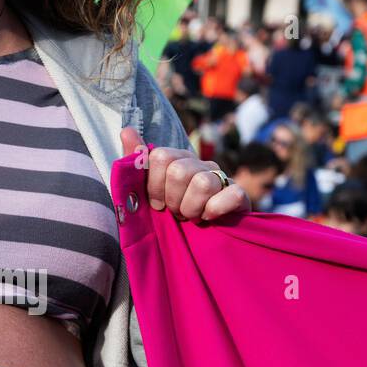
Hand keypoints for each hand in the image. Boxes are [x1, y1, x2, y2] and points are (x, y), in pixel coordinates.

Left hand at [120, 127, 251, 219]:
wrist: (204, 236)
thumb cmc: (173, 210)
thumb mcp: (148, 189)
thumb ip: (137, 162)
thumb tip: (126, 130)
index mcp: (178, 159)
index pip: (160, 157)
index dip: (154, 185)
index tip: (157, 204)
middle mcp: (200, 164)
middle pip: (179, 171)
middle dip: (173, 200)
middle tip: (176, 212)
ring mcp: (222, 177)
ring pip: (203, 184)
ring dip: (192, 209)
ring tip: (191, 216)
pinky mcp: (239, 195)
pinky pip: (231, 195)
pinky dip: (215, 210)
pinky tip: (210, 217)